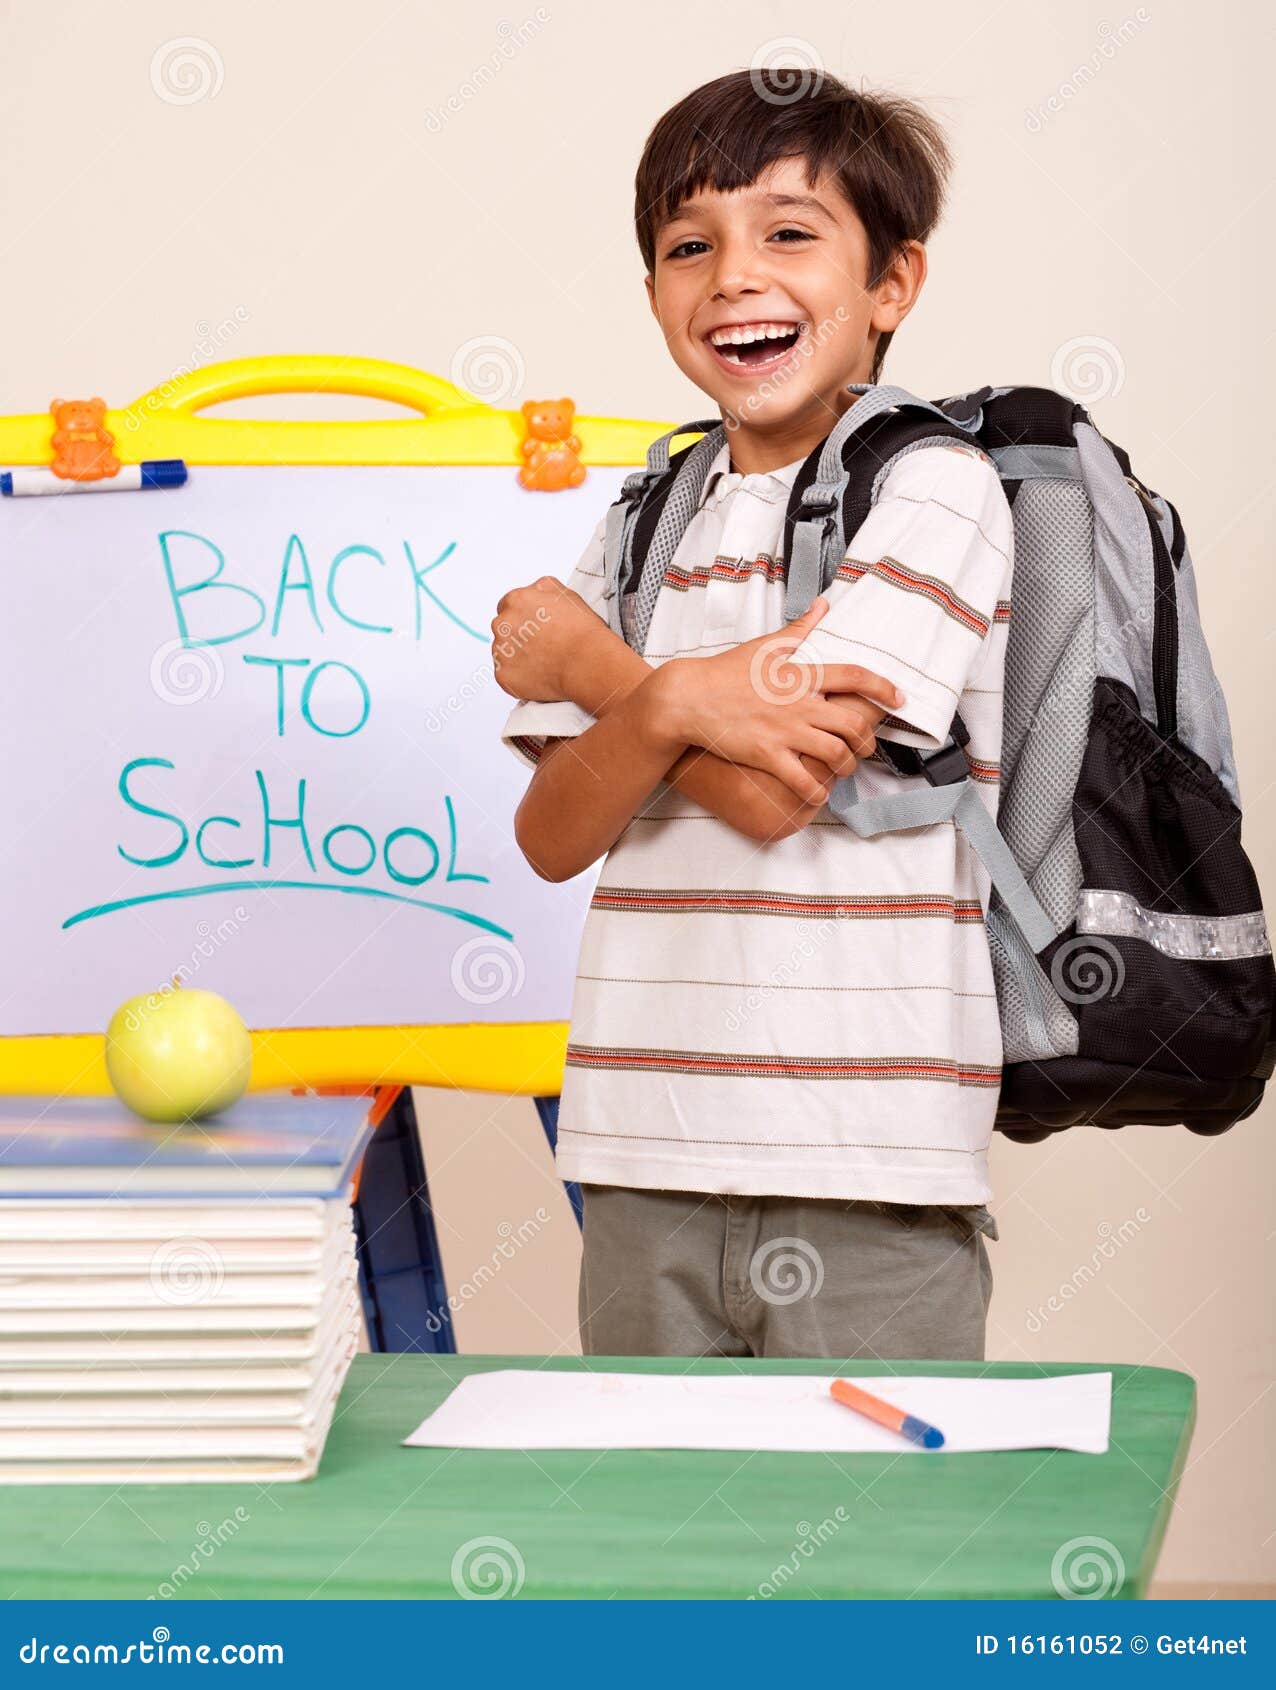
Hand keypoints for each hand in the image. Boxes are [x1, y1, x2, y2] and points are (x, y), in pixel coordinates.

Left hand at [491, 576, 609, 703]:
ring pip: (504, 653)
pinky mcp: (504, 675)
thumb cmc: (582, 632)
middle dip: (519, 636)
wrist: (587, 663)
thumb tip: (534, 591)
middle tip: (542, 645)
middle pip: (504, 629)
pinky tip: (540, 675)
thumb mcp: (564, 593)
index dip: (523, 616)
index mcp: (516, 601)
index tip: (534, 626)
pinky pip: (507, 675)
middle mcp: (503, 624)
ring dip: (518, 656)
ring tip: (545, 661)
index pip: (507, 605)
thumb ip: (540, 589)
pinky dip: (520, 677)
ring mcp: (501, 651)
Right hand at [653, 597, 904, 804]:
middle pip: (853, 724)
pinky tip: (818, 794)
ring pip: (836, 754)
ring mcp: (785, 731)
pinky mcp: (768, 755)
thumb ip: (800, 629)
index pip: (854, 677)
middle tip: (865, 746)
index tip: (898, 698)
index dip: (883, 688)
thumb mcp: (766, 646)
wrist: (689, 698)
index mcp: (801, 675)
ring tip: (844, 769)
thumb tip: (823, 606)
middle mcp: (799, 704)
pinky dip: (817, 791)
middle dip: (867, 740)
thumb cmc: (725, 672)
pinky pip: (803, 779)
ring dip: (847, 766)